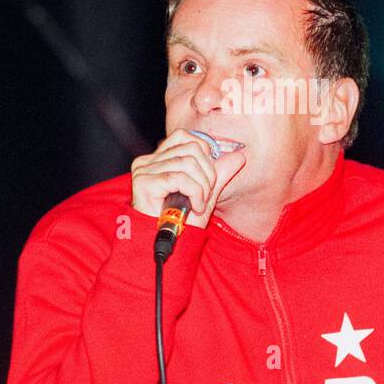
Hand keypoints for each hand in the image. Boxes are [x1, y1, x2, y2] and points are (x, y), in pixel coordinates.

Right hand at [130, 128, 245, 228]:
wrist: (169, 247)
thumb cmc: (182, 223)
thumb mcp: (206, 193)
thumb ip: (219, 173)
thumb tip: (239, 155)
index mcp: (158, 159)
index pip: (185, 137)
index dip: (204, 153)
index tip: (209, 178)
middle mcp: (147, 161)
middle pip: (191, 149)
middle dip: (208, 174)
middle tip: (206, 196)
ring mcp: (143, 171)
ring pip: (188, 163)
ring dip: (202, 187)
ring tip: (200, 204)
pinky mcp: (144, 182)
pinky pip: (180, 178)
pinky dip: (195, 193)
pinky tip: (195, 208)